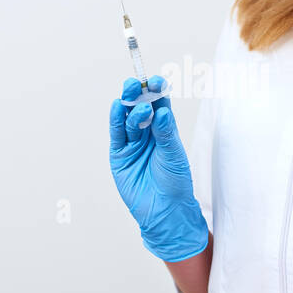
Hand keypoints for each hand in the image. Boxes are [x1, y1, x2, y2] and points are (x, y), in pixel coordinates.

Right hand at [109, 75, 209, 261]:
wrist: (165, 211)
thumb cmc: (176, 183)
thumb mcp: (174, 156)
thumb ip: (166, 133)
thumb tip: (162, 111)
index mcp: (165, 129)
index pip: (160, 104)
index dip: (157, 91)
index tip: (156, 81)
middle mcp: (147, 133)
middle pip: (140, 107)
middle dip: (138, 94)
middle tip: (138, 83)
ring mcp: (132, 143)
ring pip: (128, 118)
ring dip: (130, 106)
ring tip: (133, 99)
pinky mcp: (119, 155)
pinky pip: (117, 134)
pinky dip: (116, 119)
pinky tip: (118, 107)